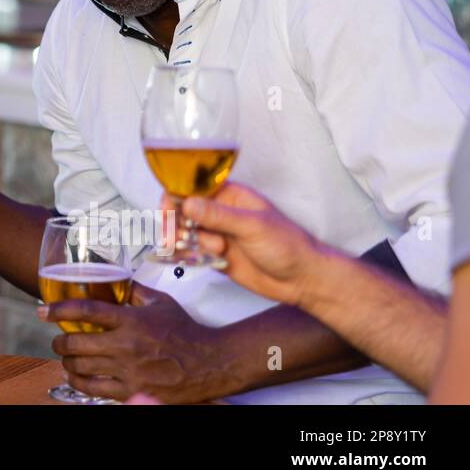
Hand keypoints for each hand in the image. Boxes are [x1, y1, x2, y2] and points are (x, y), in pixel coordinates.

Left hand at [39, 283, 233, 403]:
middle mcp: (125, 345)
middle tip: (57, 339)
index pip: (86, 311)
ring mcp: (128, 370)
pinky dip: (78, 382)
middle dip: (59, 341)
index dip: (59, 309)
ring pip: (81, 366)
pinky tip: (74, 376)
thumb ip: (135, 292)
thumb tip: (117, 281)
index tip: (42, 310)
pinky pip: (94, 389)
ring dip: (66, 360)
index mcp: (131, 319)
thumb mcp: (161, 302)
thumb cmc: (187, 331)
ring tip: (65, 356)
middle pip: (76, 342)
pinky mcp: (132, 391)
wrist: (210, 363)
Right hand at [175, 184, 326, 308]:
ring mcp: (216, 234)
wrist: (302, 280)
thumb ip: (219, 215)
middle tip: (178, 238)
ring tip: (215, 251)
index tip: (167, 213)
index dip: (175, 197)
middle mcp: (219, 213)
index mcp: (229, 196)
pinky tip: (196, 259)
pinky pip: (191, 252)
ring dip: (188, 242)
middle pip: (182, 211)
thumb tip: (187, 203)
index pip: (192, 188)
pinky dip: (187, 256)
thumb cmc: (287, 245)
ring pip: (184, 232)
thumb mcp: (252, 226)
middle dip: (176, 223)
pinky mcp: (215, 255)